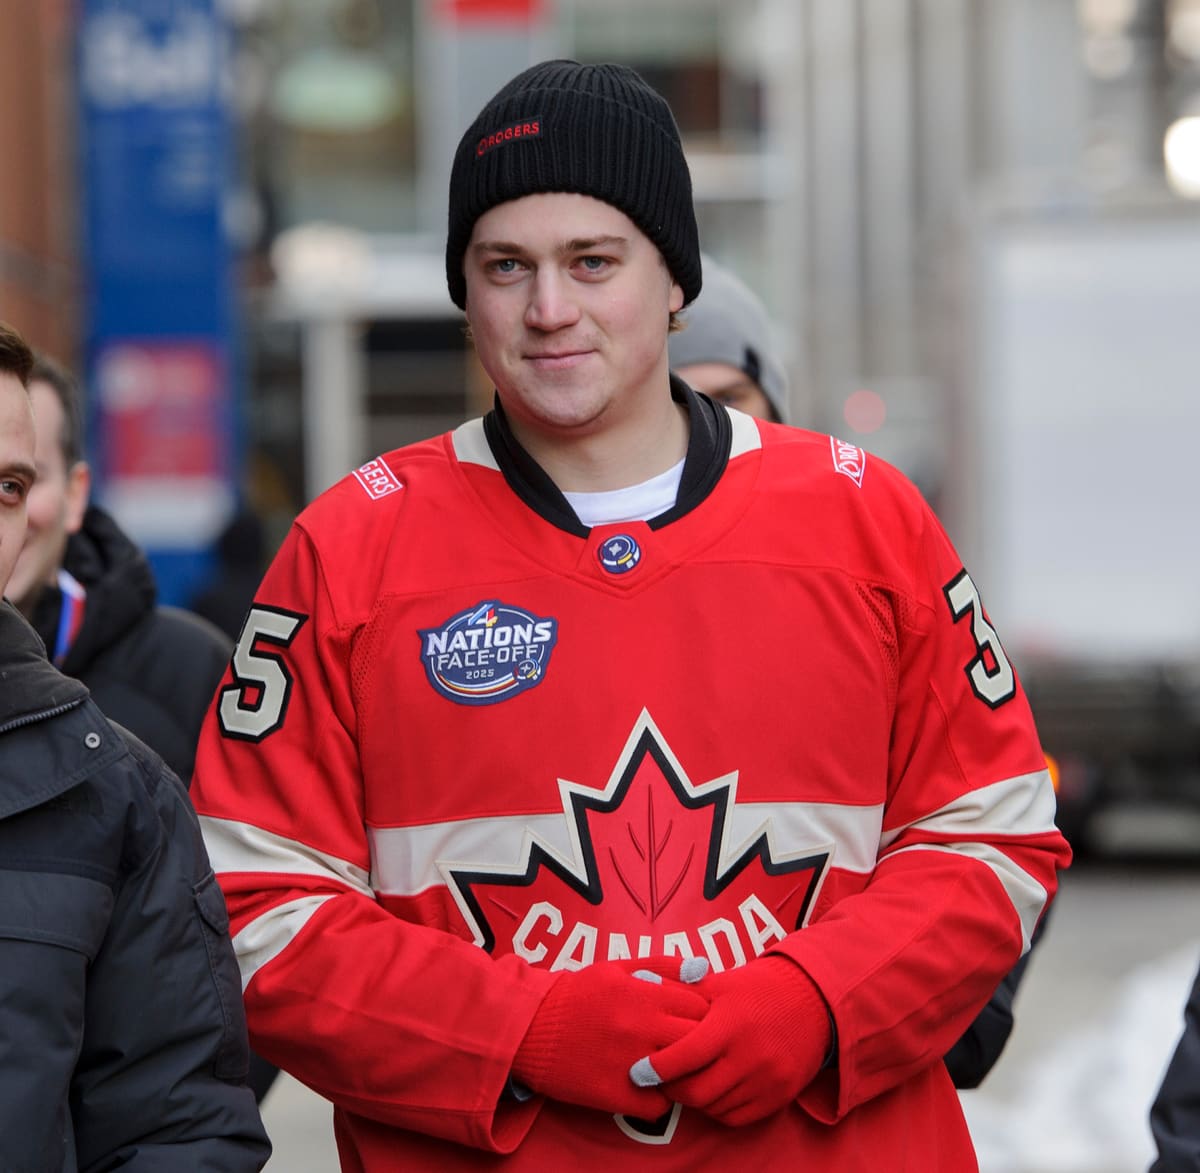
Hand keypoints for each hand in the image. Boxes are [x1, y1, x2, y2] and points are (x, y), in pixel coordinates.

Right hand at [512, 956, 709, 1117]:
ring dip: (682, 1071)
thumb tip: (703, 968)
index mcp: (643, 994)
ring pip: (682, 1074)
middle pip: (698, 1040)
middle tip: (686, 1042)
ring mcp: (629, 1064)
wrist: (532, 1027)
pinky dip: (658, 1098)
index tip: (692, 1016)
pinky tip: (649, 1085)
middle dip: (698, 1040)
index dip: (702, 1012)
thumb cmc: (580, 994)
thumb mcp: (618, 968)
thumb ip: (663, 965)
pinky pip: (659, 1106)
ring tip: (671, 1064)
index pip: (701, 1007)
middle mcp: (640, 1028)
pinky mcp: (615, 1096)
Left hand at [630, 955, 830, 1126]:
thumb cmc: (755, 989)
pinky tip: (711, 1091)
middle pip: (698, 1091)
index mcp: (731, 1024)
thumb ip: (681, 988)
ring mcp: (767, 1079)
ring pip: (716, 1107)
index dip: (659, 1068)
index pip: (687, 1055)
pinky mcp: (779, 1096)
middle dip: (672, 1089)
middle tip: (659, 1081)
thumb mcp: (719, 983)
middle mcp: (750, 1055)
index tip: (638, 1071)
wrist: (811, 1000)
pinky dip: (718, 1109)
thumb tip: (640, 979)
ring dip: (694, 1100)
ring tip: (684, 1083)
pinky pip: (738, 1117)